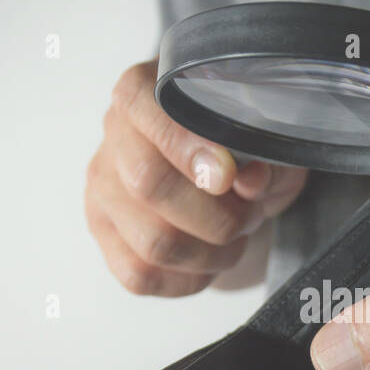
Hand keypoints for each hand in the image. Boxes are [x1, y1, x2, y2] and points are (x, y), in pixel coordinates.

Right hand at [84, 60, 307, 295]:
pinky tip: (209, 260)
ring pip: (152, 242)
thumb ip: (264, 152)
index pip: (148, 114)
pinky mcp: (105, 235)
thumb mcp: (267, 138)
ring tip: (233, 237)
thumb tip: (250, 180)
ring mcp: (103, 189)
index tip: (227, 177)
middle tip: (248, 215)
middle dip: (215, 215)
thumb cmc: (240, 144)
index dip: (188, 149)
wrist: (226, 167)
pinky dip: (188, 277)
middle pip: (148, 184)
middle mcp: (114, 137)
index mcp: (143, 91)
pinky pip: (140, 275)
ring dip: (210, 252)